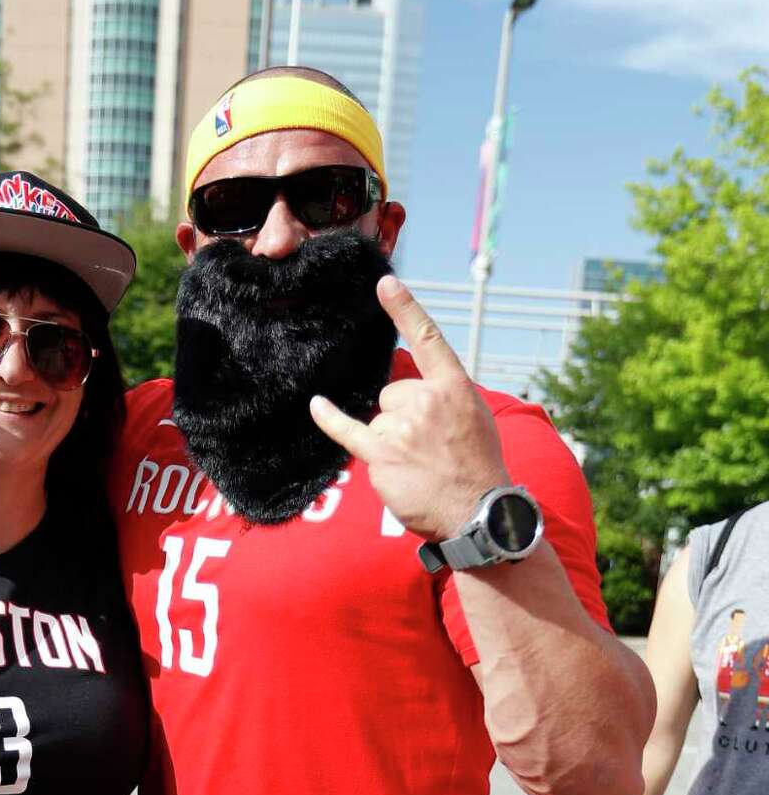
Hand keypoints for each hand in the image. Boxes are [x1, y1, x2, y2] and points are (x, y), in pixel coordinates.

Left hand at [310, 275, 509, 540]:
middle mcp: (427, 400)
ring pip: (379, 418)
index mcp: (454, 386)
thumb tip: (406, 376)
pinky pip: (349, 430)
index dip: (404, 309)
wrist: (477, 510)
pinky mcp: (383, 454)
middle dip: (403, 416)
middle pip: (392, 392)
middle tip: (428, 447)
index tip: (385, 283)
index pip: (427, 339)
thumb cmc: (477, 467)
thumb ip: (442, 392)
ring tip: (418, 464)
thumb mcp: (473, 416)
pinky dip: (331, 419)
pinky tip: (317, 405)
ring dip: (391, 440)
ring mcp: (403, 427)